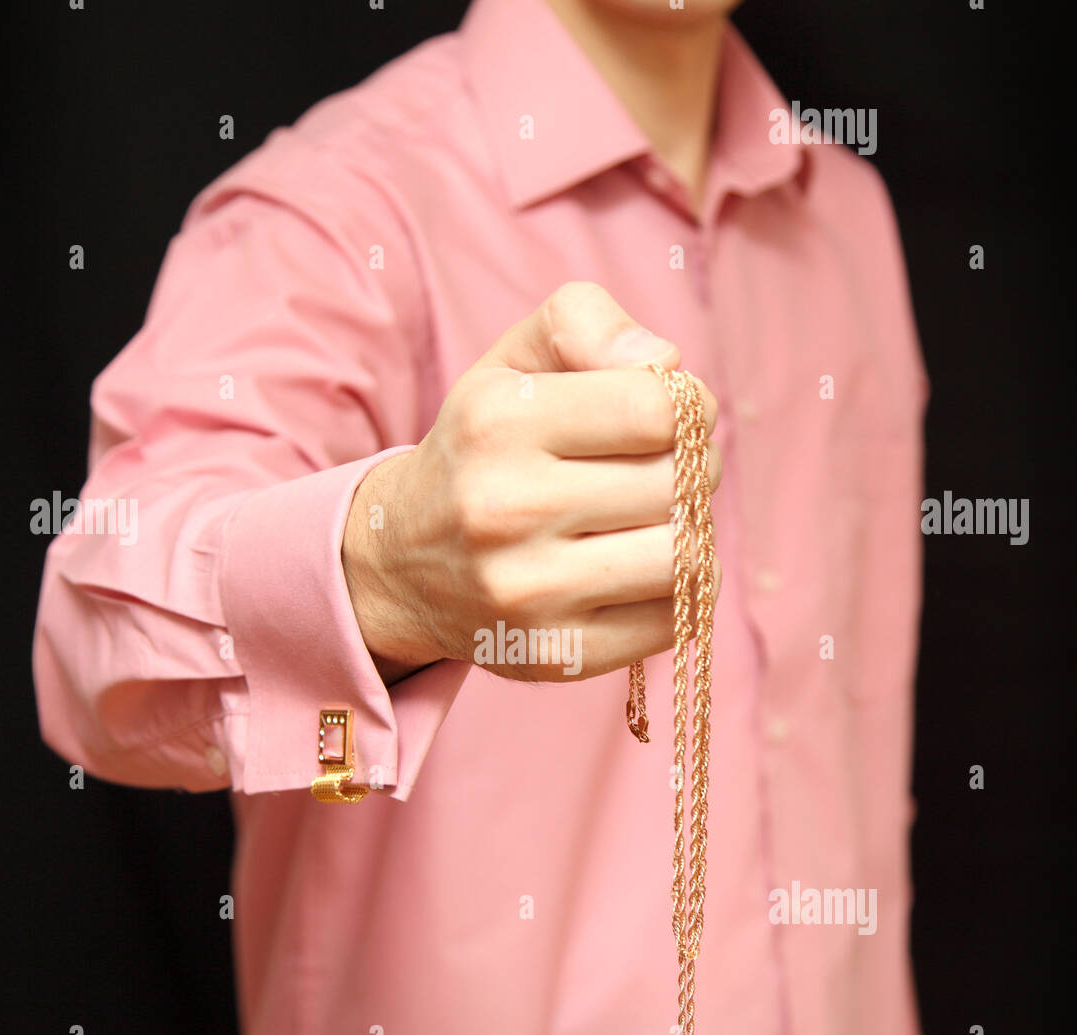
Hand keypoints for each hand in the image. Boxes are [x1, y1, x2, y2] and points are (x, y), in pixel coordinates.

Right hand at [343, 281, 721, 685]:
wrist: (400, 565)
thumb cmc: (481, 452)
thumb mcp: (511, 364)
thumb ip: (585, 324)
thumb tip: (666, 362)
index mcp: (498, 423)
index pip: (657, 408)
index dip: (685, 406)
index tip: (666, 416)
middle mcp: (506, 510)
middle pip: (678, 484)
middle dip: (690, 470)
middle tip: (657, 472)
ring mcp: (528, 593)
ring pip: (685, 557)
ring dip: (689, 535)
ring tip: (651, 523)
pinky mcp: (554, 654)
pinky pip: (673, 621)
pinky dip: (676, 593)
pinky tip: (637, 572)